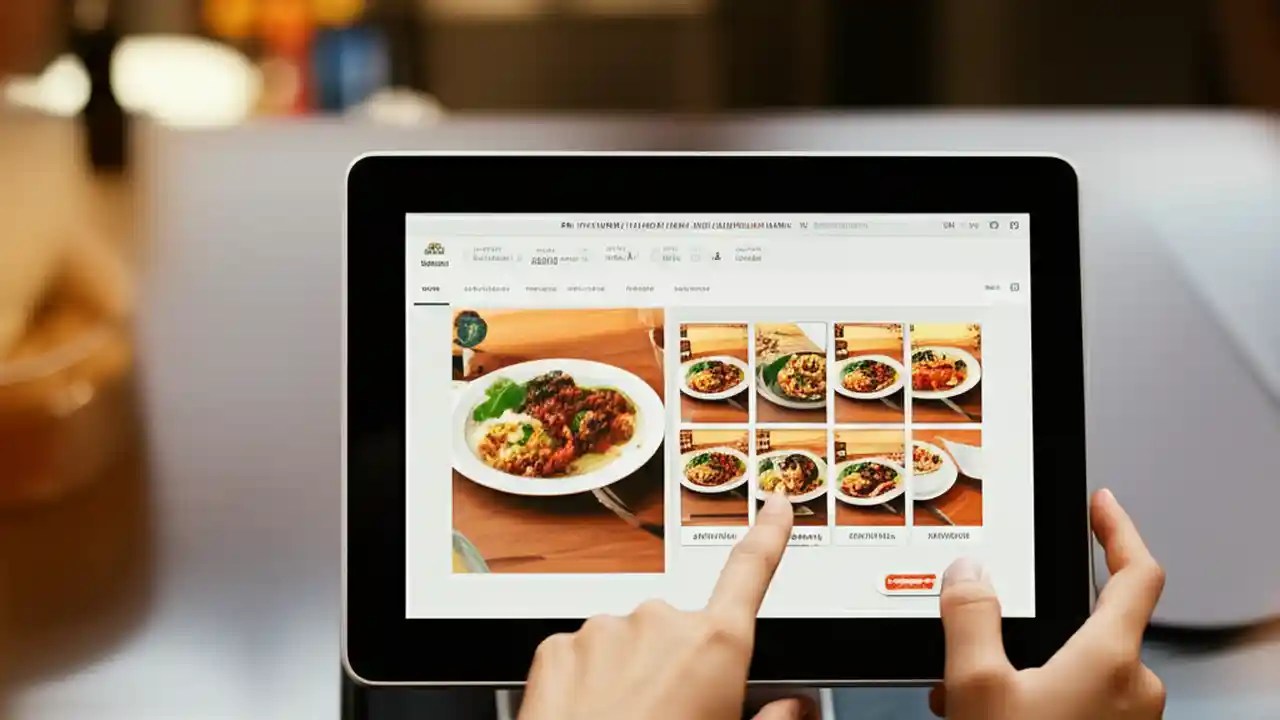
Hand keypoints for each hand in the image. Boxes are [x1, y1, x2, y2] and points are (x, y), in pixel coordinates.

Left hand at [518, 491, 815, 719]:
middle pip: (679, 632)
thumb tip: (795, 709)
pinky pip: (582, 656)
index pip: (751, 572)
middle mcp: (659, 623)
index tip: (774, 506)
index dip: (768, 535)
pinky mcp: (557, 646)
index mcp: (714, 646)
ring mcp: (603, 631)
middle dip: (676, 665)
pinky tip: (590, 719)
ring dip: (629, 676)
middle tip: (671, 715)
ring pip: (626, 645)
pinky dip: (586, 684)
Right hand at [931, 489, 1165, 718]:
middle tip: (993, 625)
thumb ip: (971, 620)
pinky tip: (991, 712)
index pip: (1137, 574)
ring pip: (1077, 669)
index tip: (1101, 504)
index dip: (1118, 530)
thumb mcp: (978, 689)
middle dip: (1038, 618)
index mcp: (1112, 660)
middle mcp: (1134, 689)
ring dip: (1026, 665)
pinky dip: (1036, 698)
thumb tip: (968, 572)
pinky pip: (1077, 703)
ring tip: (972, 687)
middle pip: (1092, 624)